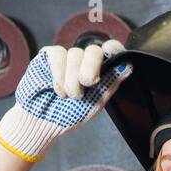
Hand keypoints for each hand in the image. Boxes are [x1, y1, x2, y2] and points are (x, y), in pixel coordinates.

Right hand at [0, 40, 131, 162]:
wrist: (42, 122)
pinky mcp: (49, 56)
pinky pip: (58, 54)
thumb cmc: (69, 114)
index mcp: (100, 72)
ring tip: (68, 96)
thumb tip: (128, 66)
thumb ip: (109, 84)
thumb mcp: (94, 103)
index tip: (111, 52)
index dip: (114, 48)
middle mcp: (85, 62)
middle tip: (86, 84)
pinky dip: (59, 74)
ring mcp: (67, 57)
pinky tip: (57, 89)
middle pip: (94, 50)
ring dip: (72, 78)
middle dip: (90, 67)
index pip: (111, 51)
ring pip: (75, 53)